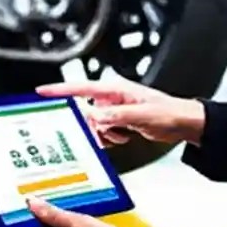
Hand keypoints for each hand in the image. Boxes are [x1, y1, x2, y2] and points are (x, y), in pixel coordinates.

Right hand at [36, 80, 205, 147]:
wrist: (185, 123)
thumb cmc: (169, 112)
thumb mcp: (143, 115)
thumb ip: (117, 116)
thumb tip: (94, 117)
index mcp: (115, 89)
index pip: (81, 88)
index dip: (60, 90)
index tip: (41, 91)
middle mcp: (112, 98)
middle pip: (86, 112)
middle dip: (92, 126)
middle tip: (107, 133)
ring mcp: (115, 110)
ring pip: (95, 125)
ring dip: (105, 134)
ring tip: (123, 134)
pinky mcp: (119, 121)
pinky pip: (104, 132)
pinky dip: (111, 138)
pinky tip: (124, 137)